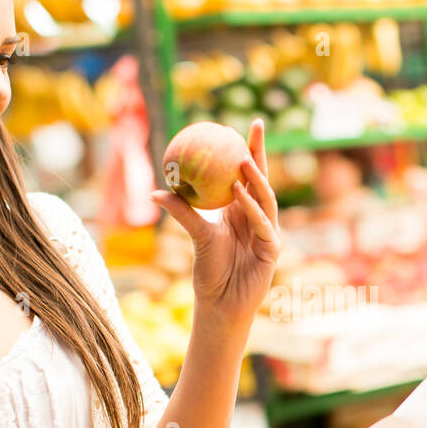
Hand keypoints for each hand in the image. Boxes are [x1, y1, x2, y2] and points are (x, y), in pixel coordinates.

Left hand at [150, 118, 280, 329]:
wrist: (220, 303)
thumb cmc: (210, 271)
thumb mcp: (195, 235)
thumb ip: (182, 212)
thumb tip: (155, 191)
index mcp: (242, 210)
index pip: (248, 174)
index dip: (250, 148)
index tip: (245, 124)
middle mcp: (258, 217)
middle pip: (262, 179)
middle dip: (261, 152)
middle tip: (255, 127)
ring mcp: (268, 232)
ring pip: (265, 199)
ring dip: (255, 180)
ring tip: (243, 161)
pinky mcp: (271, 249)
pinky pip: (262, 224)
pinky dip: (252, 208)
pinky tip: (240, 193)